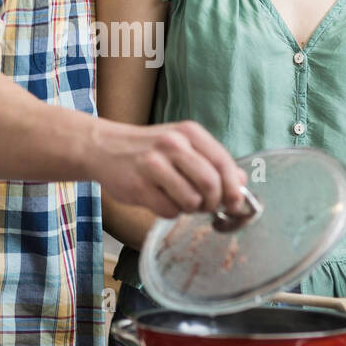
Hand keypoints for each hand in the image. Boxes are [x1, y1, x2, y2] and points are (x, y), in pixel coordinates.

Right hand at [89, 119, 246, 218]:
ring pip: (191, 200)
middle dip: (213, 202)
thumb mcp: (182, 145)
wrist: (104, 147)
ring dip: (190, 209)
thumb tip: (242, 181)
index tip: (235, 203)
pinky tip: (160, 200)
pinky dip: (170, 212)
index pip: (223, 162)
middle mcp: (172, 145)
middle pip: (210, 183)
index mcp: (189, 133)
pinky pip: (168, 211)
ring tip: (180, 201)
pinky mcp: (138, 185)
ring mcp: (153, 164)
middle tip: (206, 206)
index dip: (234, 188)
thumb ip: (212, 160)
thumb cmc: (149, 149)